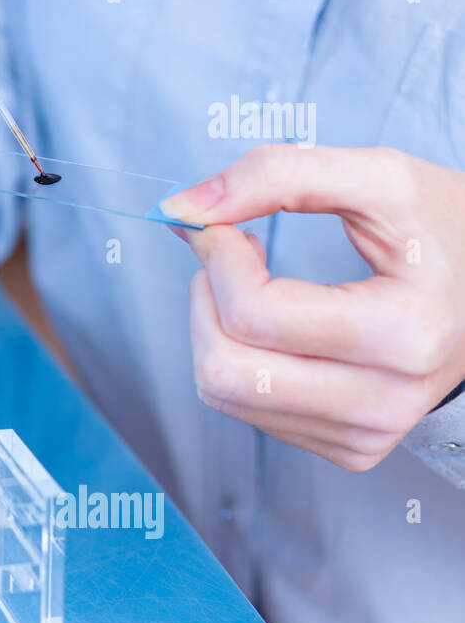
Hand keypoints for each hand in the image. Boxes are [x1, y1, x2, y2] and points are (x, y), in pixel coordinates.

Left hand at [160, 144, 464, 470]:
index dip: (217, 259)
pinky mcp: (348, 447)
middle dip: (205, 300)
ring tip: (250, 287)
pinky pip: (243, 409)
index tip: (225, 228)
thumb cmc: (445, 236)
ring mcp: (365, 433)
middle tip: (230, 258)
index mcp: (404, 334)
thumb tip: (183, 207)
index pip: (253, 314)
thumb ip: (278, 175)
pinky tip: (274, 327)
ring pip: (222, 393)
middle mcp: (385, 400)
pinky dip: (238, 357)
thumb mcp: (380, 179)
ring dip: (212, 328)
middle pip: (225, 370)